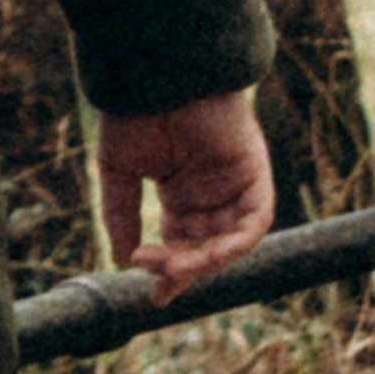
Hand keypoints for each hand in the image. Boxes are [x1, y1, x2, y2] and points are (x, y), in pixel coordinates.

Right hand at [98, 92, 276, 304]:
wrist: (154, 75)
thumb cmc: (134, 114)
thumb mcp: (119, 172)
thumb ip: (122, 216)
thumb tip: (123, 262)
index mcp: (181, 191)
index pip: (182, 244)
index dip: (171, 272)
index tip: (155, 298)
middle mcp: (211, 192)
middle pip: (205, 247)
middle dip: (183, 269)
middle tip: (156, 279)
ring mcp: (234, 183)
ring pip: (229, 241)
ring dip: (204, 260)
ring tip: (171, 264)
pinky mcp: (254, 173)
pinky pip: (255, 221)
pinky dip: (236, 242)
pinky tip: (208, 253)